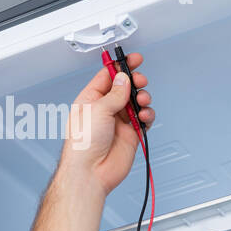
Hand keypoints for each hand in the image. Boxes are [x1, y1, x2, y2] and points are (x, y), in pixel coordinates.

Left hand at [60, 52, 154, 197]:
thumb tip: (123, 79)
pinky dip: (147, 115)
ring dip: (142, 98)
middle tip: (139, 81)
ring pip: (136, 101)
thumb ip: (115, 93)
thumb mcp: (98, 110)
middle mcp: (105, 109)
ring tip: (142, 101)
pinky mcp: (130, 134)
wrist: (91, 172)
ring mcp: (118, 121)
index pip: (107, 76)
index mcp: (90, 99)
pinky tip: (144, 116)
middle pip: (124, 87)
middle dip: (135, 82)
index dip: (120, 66)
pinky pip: (144, 118)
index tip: (133, 58)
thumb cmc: (82, 145)